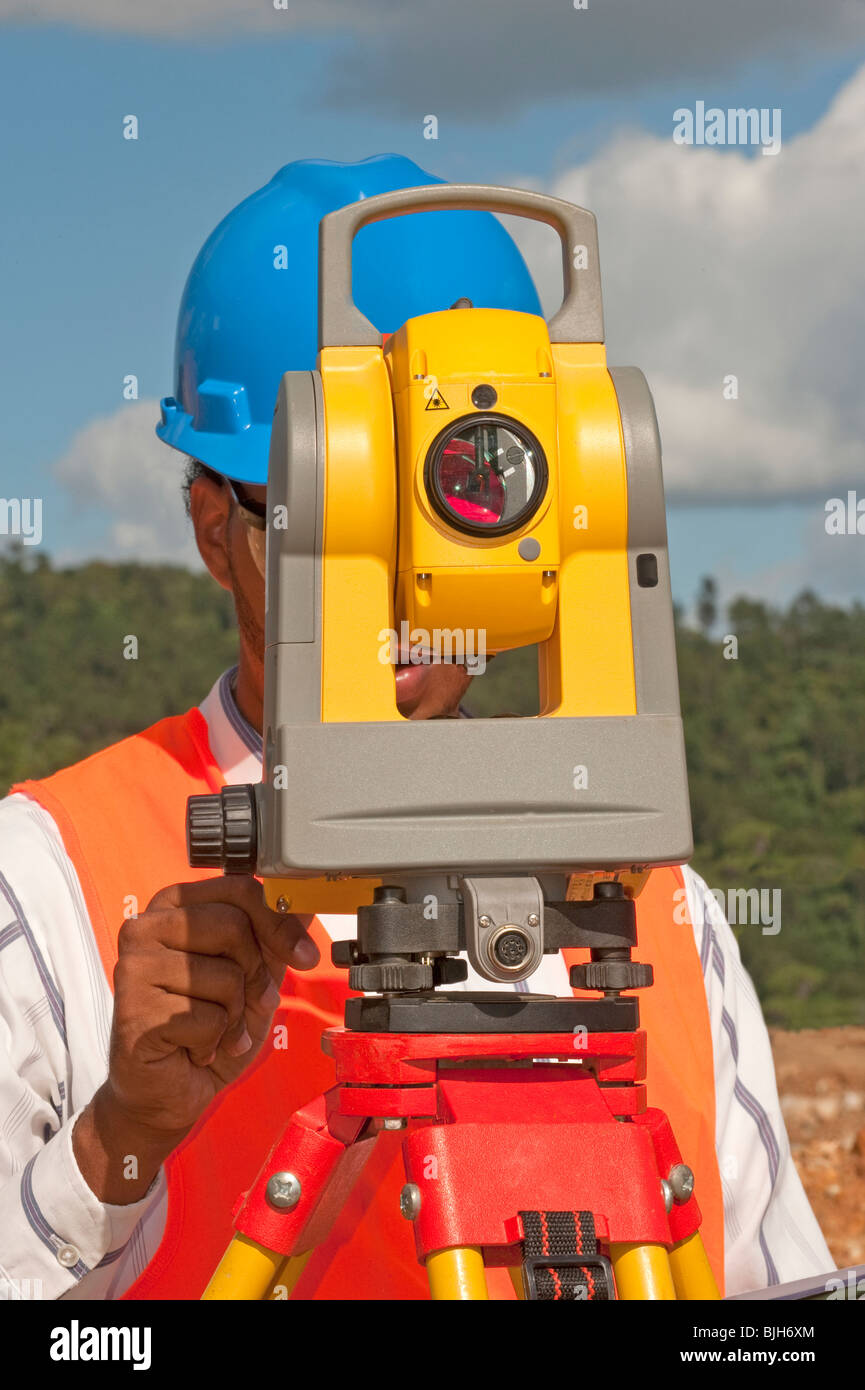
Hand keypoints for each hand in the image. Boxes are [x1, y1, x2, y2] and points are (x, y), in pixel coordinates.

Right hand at [73, 876, 318, 1201]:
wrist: (168, 1091)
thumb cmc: (204, 1029)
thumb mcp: (252, 977)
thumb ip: (273, 939)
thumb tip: (306, 901)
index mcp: (173, 907)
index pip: (238, 889)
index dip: (280, 922)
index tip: (304, 954)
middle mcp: (146, 927)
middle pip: (233, 927)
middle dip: (256, 975)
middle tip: (249, 1004)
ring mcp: (134, 967)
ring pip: (225, 975)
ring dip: (235, 1015)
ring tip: (216, 1029)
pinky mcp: (134, 1009)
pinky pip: (207, 1018)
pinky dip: (216, 1040)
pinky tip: (195, 1048)